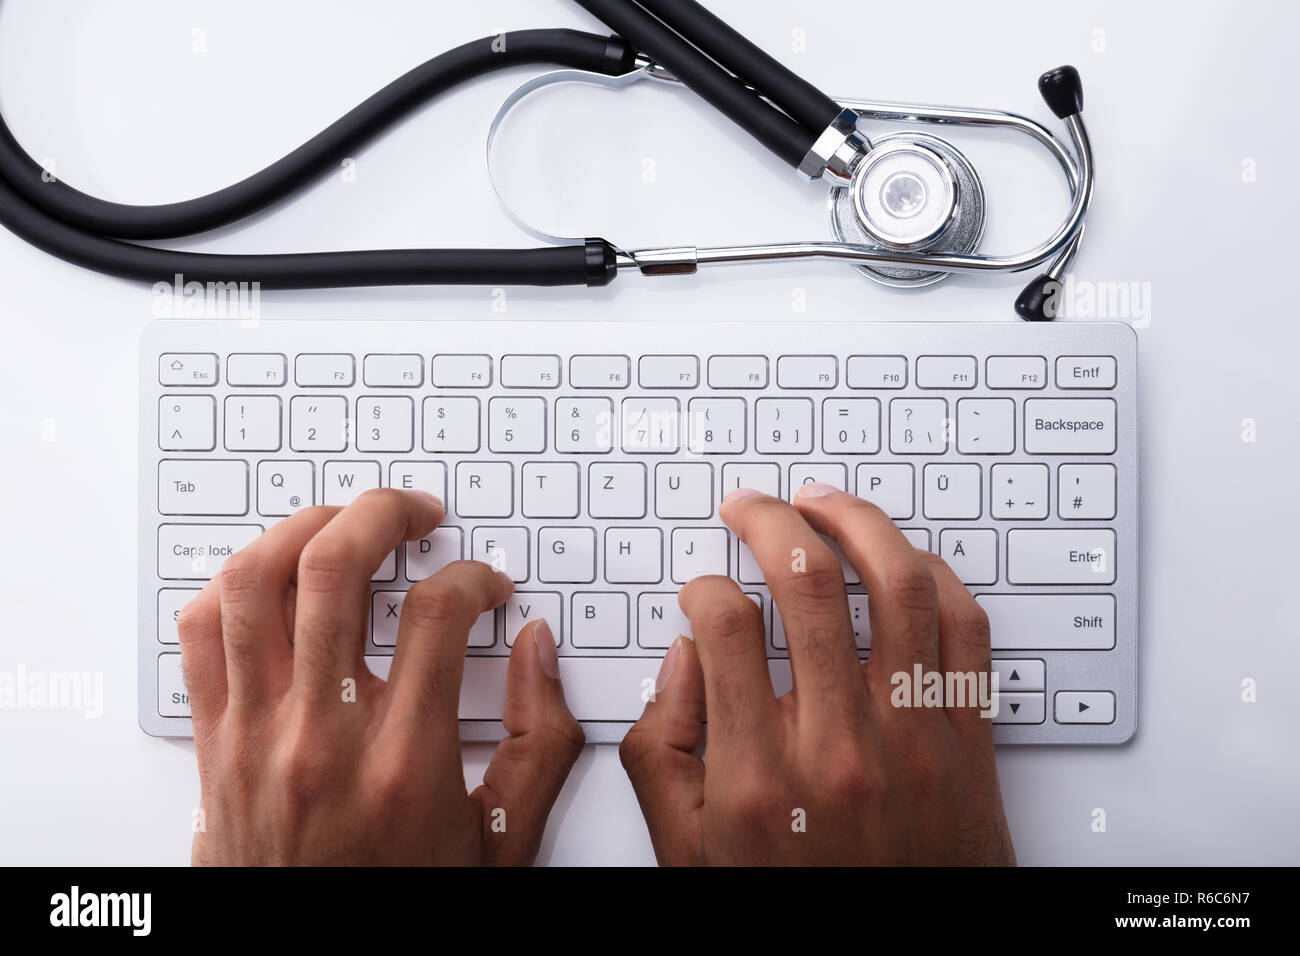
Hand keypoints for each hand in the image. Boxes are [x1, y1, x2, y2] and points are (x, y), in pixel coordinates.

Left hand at [177, 489, 583, 864]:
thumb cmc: (402, 901)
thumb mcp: (503, 840)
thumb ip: (541, 740)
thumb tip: (537, 648)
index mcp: (405, 761)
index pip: (438, 614)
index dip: (474, 577)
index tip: (485, 584)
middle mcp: (322, 736)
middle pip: (334, 569)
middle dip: (384, 514)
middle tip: (415, 514)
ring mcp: (256, 735)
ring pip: (254, 582)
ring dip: (304, 529)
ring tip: (343, 524)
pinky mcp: (213, 744)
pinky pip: (200, 633)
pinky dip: (233, 585)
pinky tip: (275, 580)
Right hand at [619, 484, 1013, 864]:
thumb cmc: (796, 908)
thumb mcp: (692, 853)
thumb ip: (662, 752)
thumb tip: (687, 657)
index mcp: (758, 776)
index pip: (725, 626)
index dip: (705, 586)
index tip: (703, 590)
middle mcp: (840, 747)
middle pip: (806, 584)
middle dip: (768, 521)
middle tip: (750, 508)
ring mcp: (915, 738)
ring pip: (897, 585)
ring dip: (857, 522)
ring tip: (822, 503)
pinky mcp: (969, 740)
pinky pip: (966, 630)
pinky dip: (936, 576)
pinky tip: (902, 560)